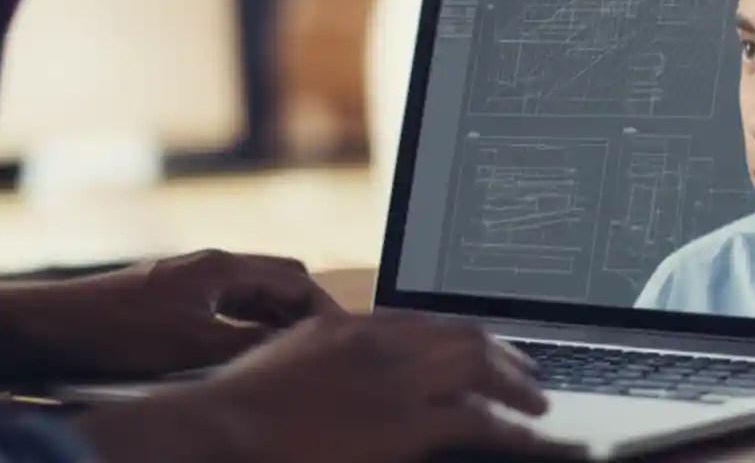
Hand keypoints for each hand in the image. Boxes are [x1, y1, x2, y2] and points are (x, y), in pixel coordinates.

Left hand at [0, 249, 343, 383]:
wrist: (52, 328)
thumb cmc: (119, 331)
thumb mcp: (195, 344)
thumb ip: (250, 340)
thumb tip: (290, 344)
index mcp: (222, 267)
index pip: (294, 279)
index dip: (322, 308)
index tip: (337, 336)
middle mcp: (209, 267)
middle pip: (276, 282)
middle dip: (301, 312)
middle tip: (317, 347)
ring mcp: (188, 282)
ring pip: (250, 297)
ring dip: (272, 321)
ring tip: (284, 355)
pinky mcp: (169, 300)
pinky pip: (224, 309)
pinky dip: (243, 327)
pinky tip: (238, 354)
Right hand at [80, 313, 586, 462]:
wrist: (219, 428)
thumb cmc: (238, 406)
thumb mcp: (288, 357)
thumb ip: (326, 352)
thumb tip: (348, 364)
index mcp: (351, 325)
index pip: (425, 321)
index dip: (464, 336)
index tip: (485, 348)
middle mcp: (379, 341)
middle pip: (461, 334)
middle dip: (502, 353)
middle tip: (527, 374)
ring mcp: (392, 379)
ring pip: (476, 365)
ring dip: (514, 383)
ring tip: (535, 403)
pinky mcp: (400, 422)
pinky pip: (472, 418)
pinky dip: (507, 425)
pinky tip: (525, 434)